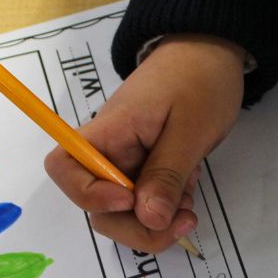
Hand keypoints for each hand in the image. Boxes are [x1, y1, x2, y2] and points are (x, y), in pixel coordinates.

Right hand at [45, 34, 244, 251]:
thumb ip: (167, 174)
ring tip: (191, 201)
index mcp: (109, 131)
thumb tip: (148, 219)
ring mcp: (126, 162)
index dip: (89, 196)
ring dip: (157, 221)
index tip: (131, 201)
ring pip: (124, 213)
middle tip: (183, 219)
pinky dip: (166, 207)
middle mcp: (109, 151)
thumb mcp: (191, 129)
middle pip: (98, 207)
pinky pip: (145, 202)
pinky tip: (189, 190)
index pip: (65, 168)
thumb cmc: (200, 79)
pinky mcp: (144, 169)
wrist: (212, 51)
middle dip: (137, 226)